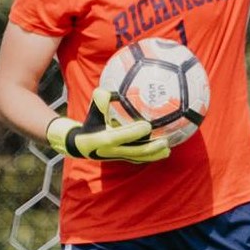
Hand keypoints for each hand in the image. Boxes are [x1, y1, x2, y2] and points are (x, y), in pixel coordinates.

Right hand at [45, 89, 169, 163]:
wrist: (82, 145)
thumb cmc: (91, 123)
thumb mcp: (92, 111)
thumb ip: (99, 101)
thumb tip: (106, 90)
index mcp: (101, 139)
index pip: (118, 137)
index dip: (132, 133)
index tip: (147, 126)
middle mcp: (111, 151)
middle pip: (133, 152)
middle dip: (149, 148)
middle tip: (165, 141)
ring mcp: (118, 156)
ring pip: (138, 158)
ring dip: (153, 155)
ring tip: (168, 149)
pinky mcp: (122, 159)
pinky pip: (138, 159)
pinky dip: (150, 157)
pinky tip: (162, 152)